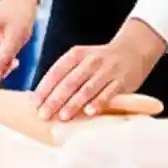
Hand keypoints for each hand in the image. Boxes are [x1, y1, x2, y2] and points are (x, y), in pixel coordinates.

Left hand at [33, 19, 166, 121]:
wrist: (132, 51)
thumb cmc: (99, 61)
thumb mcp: (81, 59)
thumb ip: (65, 73)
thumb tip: (41, 95)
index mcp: (76, 54)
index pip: (56, 71)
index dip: (45, 88)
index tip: (34, 103)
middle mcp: (90, 61)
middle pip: (69, 82)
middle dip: (55, 99)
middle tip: (44, 114)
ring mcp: (107, 70)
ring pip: (87, 88)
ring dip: (74, 103)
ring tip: (63, 116)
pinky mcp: (121, 80)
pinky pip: (109, 93)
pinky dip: (98, 102)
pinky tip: (89, 112)